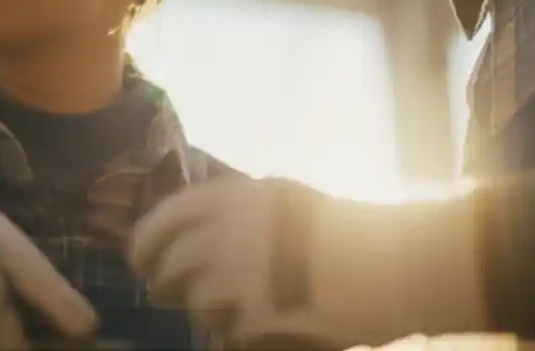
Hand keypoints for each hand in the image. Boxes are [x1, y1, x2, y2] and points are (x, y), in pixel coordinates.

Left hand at [128, 177, 488, 347]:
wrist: (393, 266)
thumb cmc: (344, 229)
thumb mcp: (281, 200)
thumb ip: (231, 212)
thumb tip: (184, 233)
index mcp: (232, 198)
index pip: (162, 219)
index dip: (144, 244)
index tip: (141, 261)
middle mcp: (225, 234)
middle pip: (166, 268)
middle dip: (164, 284)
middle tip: (168, 292)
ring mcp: (236, 279)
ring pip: (195, 306)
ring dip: (211, 311)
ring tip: (250, 302)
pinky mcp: (252, 321)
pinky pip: (228, 335)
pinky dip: (242, 334)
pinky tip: (273, 321)